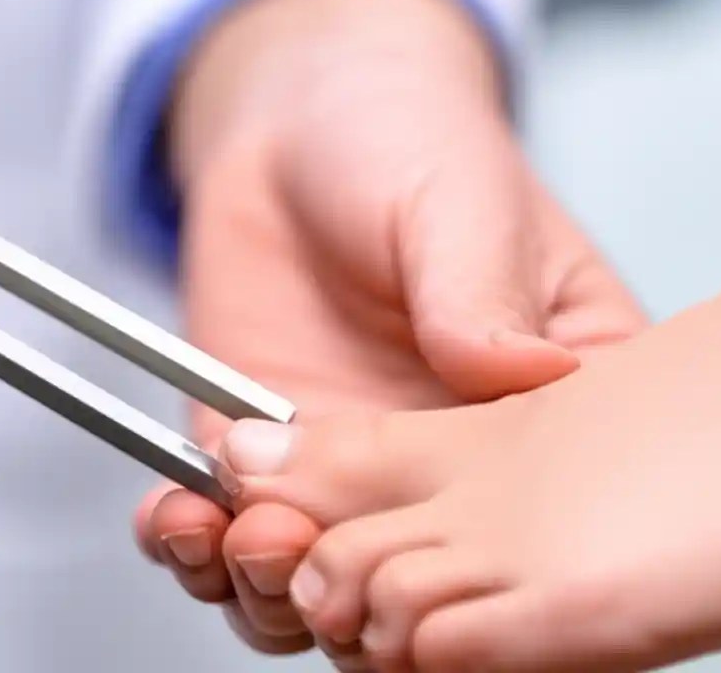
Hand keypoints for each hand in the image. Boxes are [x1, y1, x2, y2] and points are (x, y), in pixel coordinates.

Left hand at [133, 0, 645, 664]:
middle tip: (300, 545)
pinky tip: (175, 519)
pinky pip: (222, 535)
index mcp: (541, 406)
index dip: (489, 566)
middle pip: (420, 588)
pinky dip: (191, 547)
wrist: (290, 123)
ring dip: (268, 589)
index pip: (546, 521)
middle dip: (355, 596)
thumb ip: (483, 292)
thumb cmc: (405, 138)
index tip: (421, 558)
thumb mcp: (462, 201)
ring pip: (318, 591)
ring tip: (238, 535)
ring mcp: (350, 471)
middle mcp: (446, 461)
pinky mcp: (261, 459)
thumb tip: (525, 371)